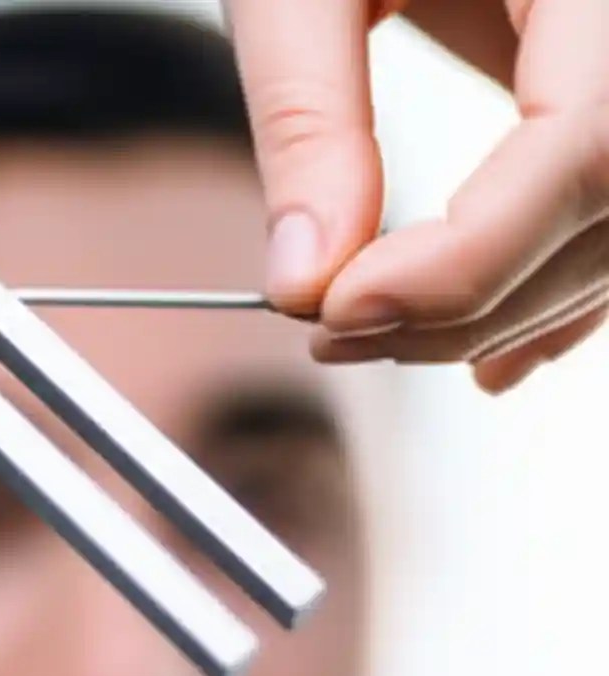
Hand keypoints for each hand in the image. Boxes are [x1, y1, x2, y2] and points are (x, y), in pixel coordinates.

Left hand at [225, 0, 607, 393]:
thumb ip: (308, 120)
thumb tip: (305, 277)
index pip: (589, 142)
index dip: (471, 256)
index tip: (341, 308)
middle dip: (474, 299)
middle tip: (338, 331)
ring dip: (506, 311)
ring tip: (380, 335)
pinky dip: (556, 285)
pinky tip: (488, 344)